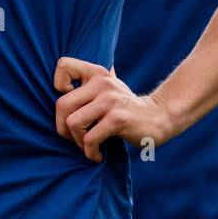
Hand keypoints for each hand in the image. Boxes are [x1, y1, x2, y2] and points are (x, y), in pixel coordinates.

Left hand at [53, 58, 171, 162]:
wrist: (158, 117)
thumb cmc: (125, 107)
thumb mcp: (108, 87)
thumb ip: (88, 84)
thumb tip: (59, 87)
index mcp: (97, 73)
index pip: (63, 65)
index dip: (59, 86)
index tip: (72, 105)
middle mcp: (102, 83)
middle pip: (62, 104)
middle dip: (63, 128)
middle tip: (76, 138)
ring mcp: (110, 101)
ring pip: (73, 123)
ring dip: (78, 142)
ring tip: (89, 146)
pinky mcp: (117, 119)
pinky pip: (90, 139)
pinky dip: (91, 152)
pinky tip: (98, 154)